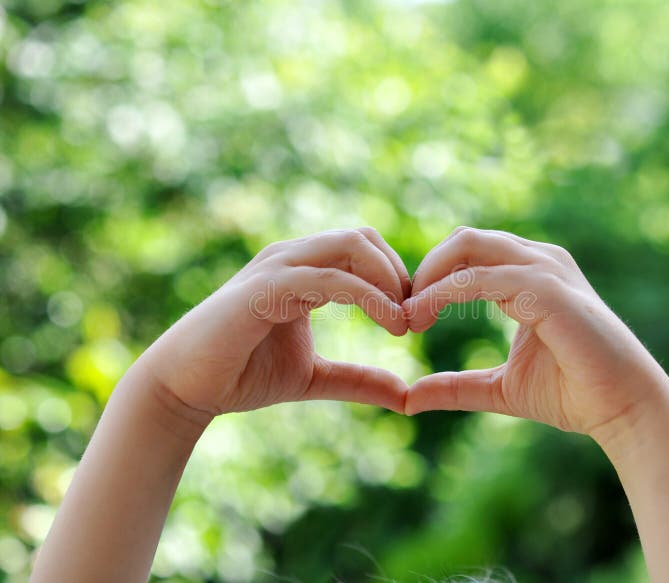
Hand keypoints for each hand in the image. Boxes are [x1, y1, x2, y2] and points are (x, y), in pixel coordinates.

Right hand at [135, 227, 410, 415]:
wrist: (185, 387)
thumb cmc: (243, 374)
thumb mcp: (314, 377)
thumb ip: (358, 379)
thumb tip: (405, 395)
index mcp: (304, 269)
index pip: (364, 248)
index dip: (397, 277)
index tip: (415, 318)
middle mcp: (292, 257)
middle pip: (363, 237)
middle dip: (399, 273)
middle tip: (416, 317)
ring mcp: (277, 267)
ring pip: (350, 246)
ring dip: (389, 280)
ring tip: (406, 322)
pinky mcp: (265, 287)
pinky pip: (329, 277)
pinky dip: (368, 295)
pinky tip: (391, 323)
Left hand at [403, 227, 668, 436]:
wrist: (622, 408)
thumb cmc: (570, 393)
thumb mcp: (499, 388)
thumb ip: (455, 385)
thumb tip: (409, 398)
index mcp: (529, 274)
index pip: (467, 254)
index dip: (430, 279)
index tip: (407, 317)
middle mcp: (538, 261)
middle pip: (463, 239)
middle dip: (424, 270)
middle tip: (401, 311)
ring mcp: (544, 270)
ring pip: (467, 246)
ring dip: (428, 278)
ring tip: (407, 317)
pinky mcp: (546, 289)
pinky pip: (480, 278)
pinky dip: (443, 294)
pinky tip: (421, 317)